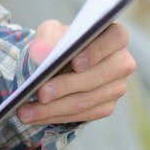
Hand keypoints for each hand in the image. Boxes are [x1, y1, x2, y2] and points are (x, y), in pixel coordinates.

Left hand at [16, 21, 136, 125]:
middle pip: (96, 77)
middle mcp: (122, 62)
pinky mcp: (107, 106)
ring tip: (26, 111)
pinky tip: (34, 116)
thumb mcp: (51, 32)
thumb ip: (46, 38)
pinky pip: (81, 115)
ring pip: (86, 101)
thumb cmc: (60, 42)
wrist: (63, 62)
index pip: (116, 38)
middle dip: (65, 87)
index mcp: (115, 35)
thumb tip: (40, 53)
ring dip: (53, 108)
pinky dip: (55, 116)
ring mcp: (117, 87)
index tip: (75, 63)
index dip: (97, 51)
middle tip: (40, 93)